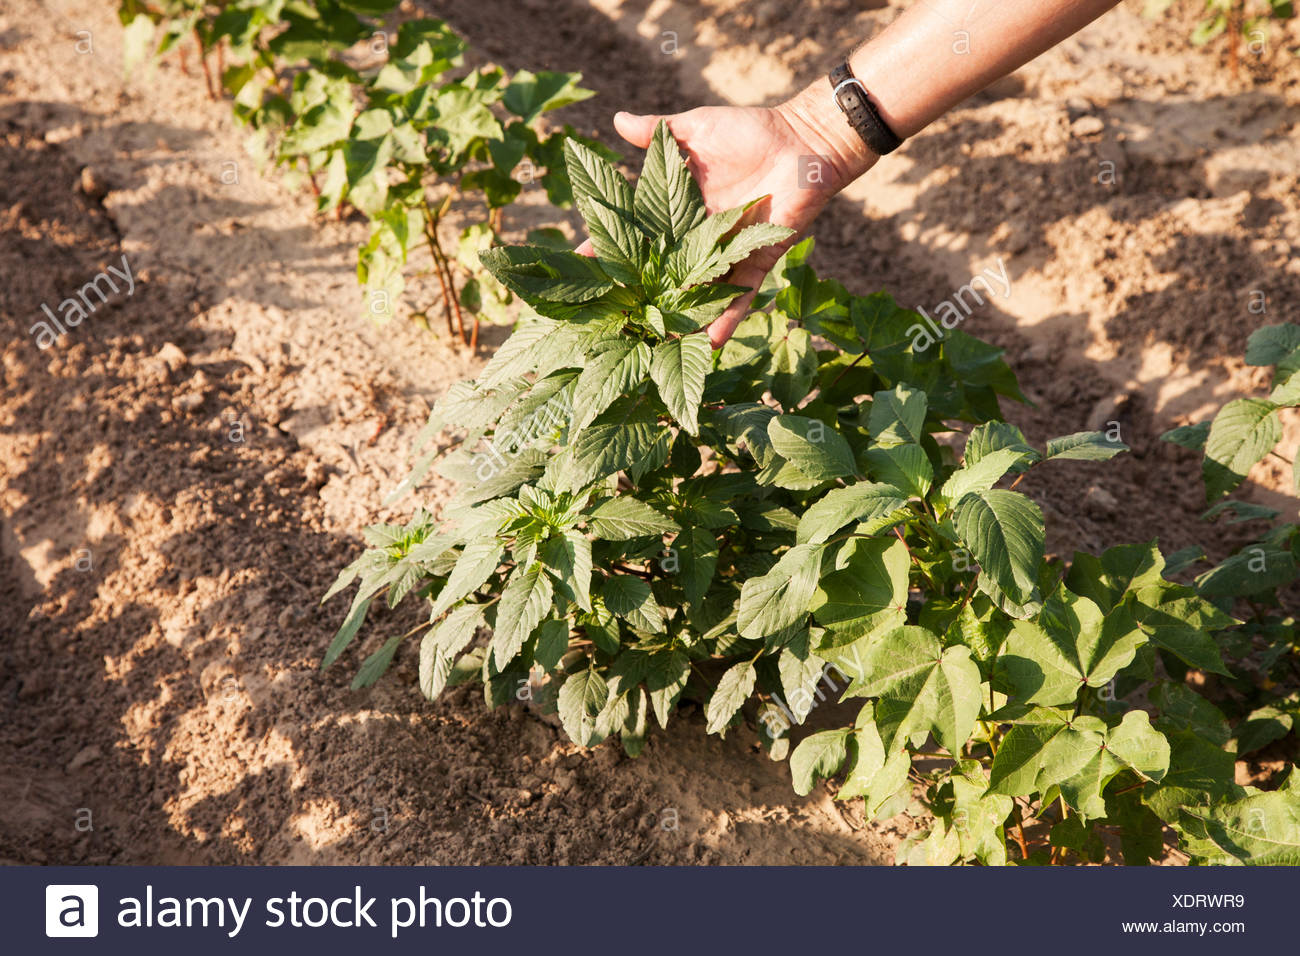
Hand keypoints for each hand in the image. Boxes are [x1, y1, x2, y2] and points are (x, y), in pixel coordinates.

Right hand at [599, 92, 874, 346]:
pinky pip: (738, 299)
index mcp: (677, 211)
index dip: (608, 247)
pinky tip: (709, 347)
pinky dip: (726, 321)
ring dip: (676, 318)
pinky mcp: (754, 264)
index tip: (577, 263)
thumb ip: (657, 132)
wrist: (804, 144)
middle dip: (635, 294)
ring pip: (695, 293)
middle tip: (605, 318)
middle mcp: (696, 239)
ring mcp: (724, 256)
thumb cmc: (750, 132)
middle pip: (660, 272)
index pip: (636, 233)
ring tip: (650, 346)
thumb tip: (615, 119)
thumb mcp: (696, 128)